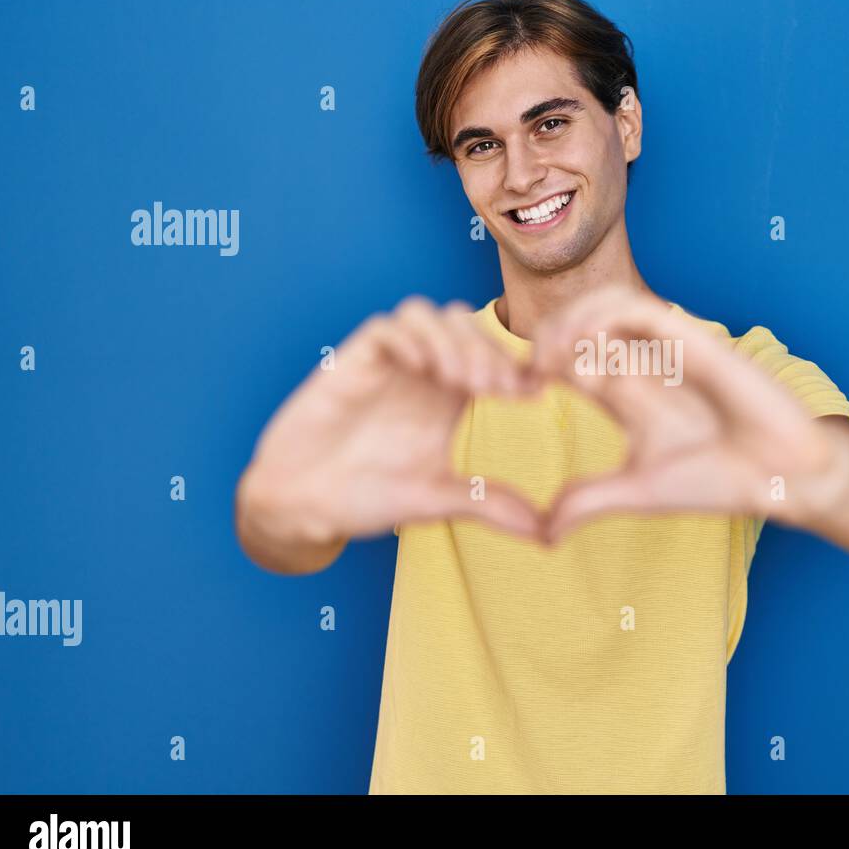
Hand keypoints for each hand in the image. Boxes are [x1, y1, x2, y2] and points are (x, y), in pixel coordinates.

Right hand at [240, 297, 543, 544]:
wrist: (301, 504)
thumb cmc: (366, 497)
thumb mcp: (438, 500)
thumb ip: (489, 505)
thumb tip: (547, 533)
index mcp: (449, 396)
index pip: (493, 356)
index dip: (517, 365)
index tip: (533, 394)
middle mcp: (422, 372)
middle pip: (467, 324)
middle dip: (488, 349)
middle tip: (497, 389)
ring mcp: (387, 364)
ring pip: (429, 314)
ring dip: (452, 340)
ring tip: (463, 382)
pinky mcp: (351, 362)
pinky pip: (386, 328)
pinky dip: (411, 339)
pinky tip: (422, 370)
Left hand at [531, 287, 848, 542]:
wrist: (780, 478)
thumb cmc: (718, 479)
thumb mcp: (638, 491)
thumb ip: (590, 501)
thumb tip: (542, 534)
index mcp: (630, 392)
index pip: (572, 357)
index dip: (539, 363)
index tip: (518, 389)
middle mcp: (645, 363)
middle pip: (583, 323)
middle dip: (549, 336)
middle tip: (529, 370)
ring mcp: (669, 349)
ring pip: (608, 305)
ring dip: (572, 320)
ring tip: (551, 355)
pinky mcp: (695, 340)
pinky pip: (642, 309)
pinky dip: (606, 316)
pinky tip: (587, 346)